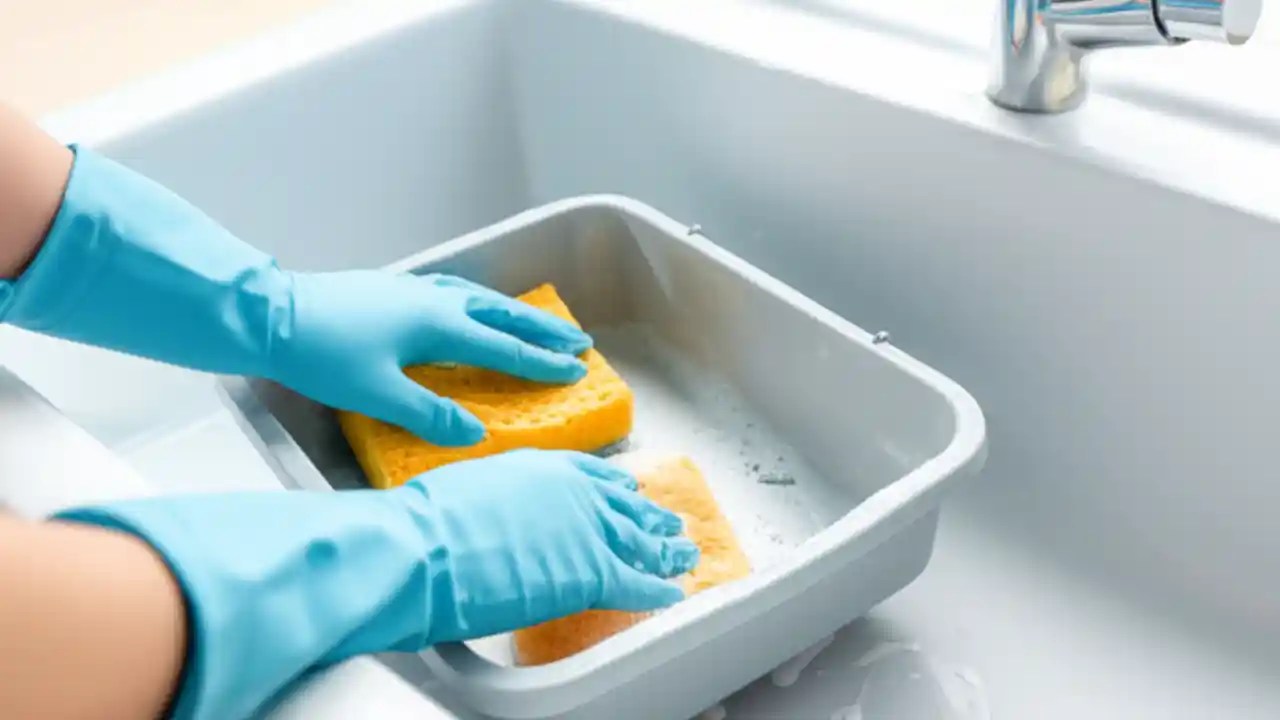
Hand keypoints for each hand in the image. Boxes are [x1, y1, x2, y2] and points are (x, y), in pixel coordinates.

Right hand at [52, 449, 696, 719]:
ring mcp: (580, 528)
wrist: (416, 546)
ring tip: (681, 554)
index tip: (630, 488)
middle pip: (620, 505)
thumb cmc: (418, 523)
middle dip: (647, 517)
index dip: (613, 486)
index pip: (587, 474)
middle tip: (669, 524)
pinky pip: (633, 581)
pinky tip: (672, 593)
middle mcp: (567, 490)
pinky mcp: (586, 569)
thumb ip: (492, 499)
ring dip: (662, 549)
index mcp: (535, 465)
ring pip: (636, 538)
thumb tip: (488, 513)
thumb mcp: (461, 490)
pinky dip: (655, 589)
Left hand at [271, 272, 591, 445]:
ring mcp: (414, 289)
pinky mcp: (394, 288)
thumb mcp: (376, 394)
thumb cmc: (322, 354)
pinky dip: (479, 300)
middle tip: (579, 340)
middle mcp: (435, 300)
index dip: (541, 362)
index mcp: (438, 325)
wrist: (271, 314)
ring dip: (515, 312)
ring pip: (480, 297)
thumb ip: (428, 414)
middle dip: (543, 329)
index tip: (576, 370)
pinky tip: (472, 306)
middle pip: (503, 315)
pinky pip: (455, 290)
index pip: (503, 348)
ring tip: (539, 323)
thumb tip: (476, 435)